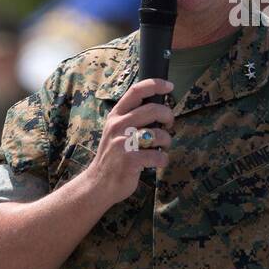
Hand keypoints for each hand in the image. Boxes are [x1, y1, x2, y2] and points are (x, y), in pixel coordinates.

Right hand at [85, 78, 173, 206]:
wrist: (98, 183)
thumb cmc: (113, 156)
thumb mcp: (115, 131)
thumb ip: (131, 118)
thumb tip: (158, 107)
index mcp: (116, 116)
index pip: (136, 92)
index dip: (155, 85)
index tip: (169, 86)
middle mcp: (118, 126)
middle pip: (153, 109)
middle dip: (168, 116)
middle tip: (169, 124)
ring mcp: (123, 143)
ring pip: (158, 133)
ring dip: (167, 140)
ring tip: (162, 147)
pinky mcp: (130, 160)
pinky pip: (158, 155)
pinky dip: (163, 159)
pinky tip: (157, 162)